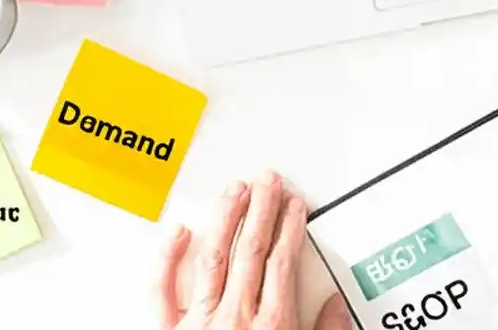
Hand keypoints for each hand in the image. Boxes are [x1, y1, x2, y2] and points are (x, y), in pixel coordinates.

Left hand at [156, 172, 351, 329]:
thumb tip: (336, 310)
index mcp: (272, 329)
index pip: (283, 263)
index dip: (291, 228)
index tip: (295, 206)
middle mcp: (235, 320)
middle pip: (252, 251)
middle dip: (263, 210)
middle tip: (269, 181)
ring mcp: (198, 325)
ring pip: (214, 257)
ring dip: (227, 218)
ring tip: (235, 190)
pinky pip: (161, 290)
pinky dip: (169, 257)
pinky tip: (180, 231)